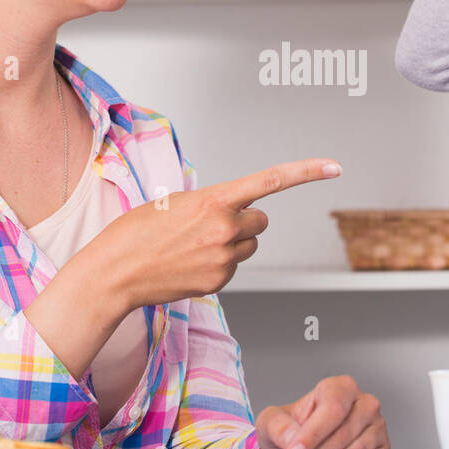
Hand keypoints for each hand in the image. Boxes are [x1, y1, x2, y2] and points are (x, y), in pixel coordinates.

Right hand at [85, 158, 341, 310]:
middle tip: (210, 225)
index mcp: (214, 200)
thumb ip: (211, 203)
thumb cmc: (136, 233)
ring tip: (194, 246)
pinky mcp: (220, 281)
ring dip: (232, 243)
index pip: (270, 181)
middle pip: (261, 220)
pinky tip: (189, 264)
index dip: (306, 172)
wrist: (114, 273)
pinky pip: (234, 267)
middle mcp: (225, 228)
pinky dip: (219, 264)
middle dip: (244, 221)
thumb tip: (233, 212)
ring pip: (249, 246)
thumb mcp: (174, 202)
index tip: (334, 167)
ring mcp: (224, 258)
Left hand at [256, 375, 388, 448]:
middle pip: (343, 434)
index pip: (332, 410)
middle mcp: (365, 403)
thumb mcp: (272, 422)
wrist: (302, 445)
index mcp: (341, 387)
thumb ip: (279, 427)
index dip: (312, 435)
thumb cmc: (290, 428)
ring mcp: (377, 426)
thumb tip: (292, 439)